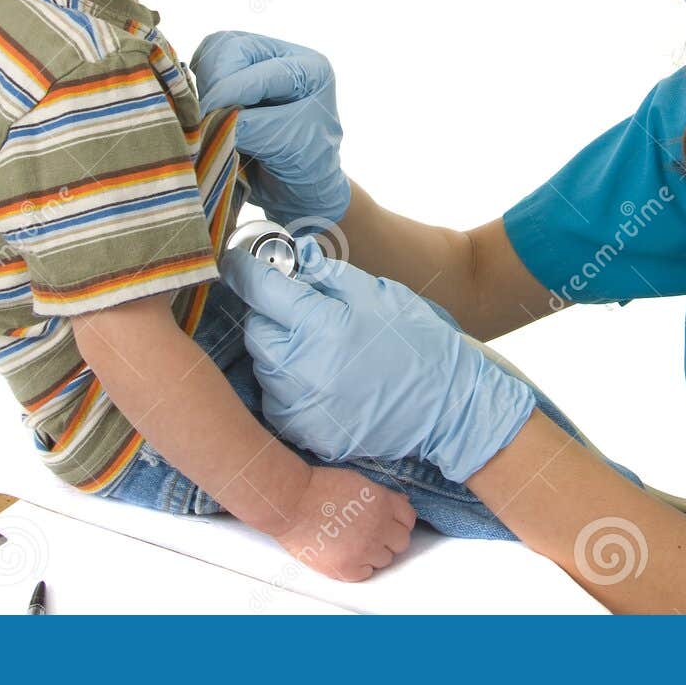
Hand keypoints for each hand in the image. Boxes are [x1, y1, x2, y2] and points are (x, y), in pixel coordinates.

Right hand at [192, 31, 350, 226]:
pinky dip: (199, 84)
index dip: (232, 89)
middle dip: (216, 80)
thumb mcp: (289, 146)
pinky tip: (206, 109)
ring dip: (205, 82)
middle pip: (233, 46)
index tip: (209, 115)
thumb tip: (213, 116)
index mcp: (310, 68)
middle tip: (208, 115)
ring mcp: (257, 61)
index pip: (263, 68)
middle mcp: (283, 56)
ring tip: (209, 115)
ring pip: (214, 51)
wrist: (299, 185)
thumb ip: (253, 127)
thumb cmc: (306, 166)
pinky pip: (205, 65)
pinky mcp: (234, 72)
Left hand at [222, 238, 536, 483]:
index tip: (237, 259)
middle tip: (296, 307)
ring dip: (278, 349)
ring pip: (263, 365)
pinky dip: (287, 384)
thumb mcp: (376, 293)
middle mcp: (301, 371)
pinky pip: (275, 399)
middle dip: (268, 313)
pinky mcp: (303, 432)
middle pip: (255, 330)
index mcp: (320, 327)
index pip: (260, 288)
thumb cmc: (417, 342)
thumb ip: (327, 273)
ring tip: (317, 345)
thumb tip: (292, 253)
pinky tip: (320, 377)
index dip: (245, 269)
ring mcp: (299, 407)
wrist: (448, 406)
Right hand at [269, 464, 415, 581]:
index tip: (390, 523)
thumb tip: (402, 504)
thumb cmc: (319, 488)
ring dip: (374, 552)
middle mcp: (379, 528)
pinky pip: (366, 573)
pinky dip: (359, 566)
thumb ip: (382, 496)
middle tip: (373, 534)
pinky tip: (346, 553)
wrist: (292, 503)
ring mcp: (364, 550)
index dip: (399, 521)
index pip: (409, 519)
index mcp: (382, 504)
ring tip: (354, 543)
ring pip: (384, 560)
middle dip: (390, 538)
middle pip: (402, 543)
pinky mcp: (348, 568)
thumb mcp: (358, 482)